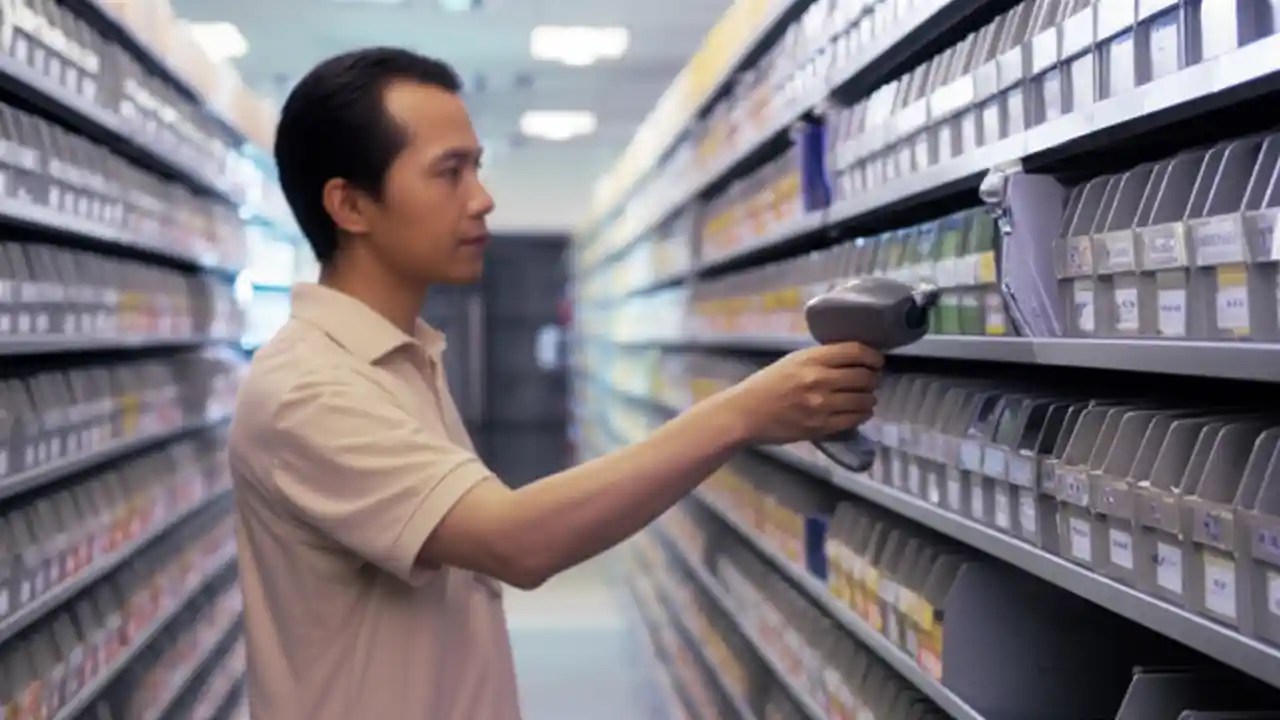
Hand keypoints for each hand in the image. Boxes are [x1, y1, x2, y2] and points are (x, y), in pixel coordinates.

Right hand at [723, 343, 882, 444]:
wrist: (746, 413)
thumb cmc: (767, 384)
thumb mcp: (793, 361)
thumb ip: (821, 359)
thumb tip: (853, 360)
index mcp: (811, 359)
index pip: (856, 352)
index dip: (873, 356)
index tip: (877, 361)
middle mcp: (820, 380)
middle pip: (865, 376)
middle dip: (873, 378)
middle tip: (870, 380)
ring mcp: (822, 405)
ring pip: (865, 399)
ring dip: (869, 398)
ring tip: (864, 397)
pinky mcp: (821, 426)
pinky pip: (855, 419)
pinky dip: (863, 414)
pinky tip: (859, 411)